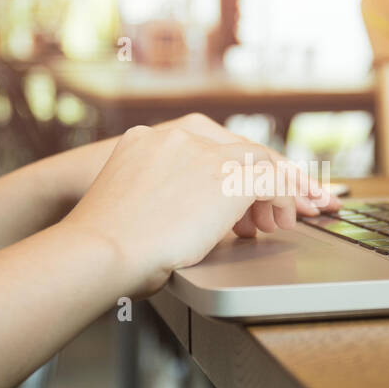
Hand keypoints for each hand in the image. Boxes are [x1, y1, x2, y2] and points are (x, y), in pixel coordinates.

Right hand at [64, 120, 338, 295]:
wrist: (100, 250)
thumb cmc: (107, 247)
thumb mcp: (134, 205)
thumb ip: (163, 198)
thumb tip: (189, 221)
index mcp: (151, 140)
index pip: (211, 148)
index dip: (237, 171)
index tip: (252, 191)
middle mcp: (180, 137)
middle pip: (241, 149)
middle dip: (269, 178)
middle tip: (288, 203)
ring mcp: (205, 152)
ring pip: (261, 162)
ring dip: (281, 191)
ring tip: (285, 219)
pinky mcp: (228, 174)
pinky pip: (274, 182)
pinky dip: (286, 200)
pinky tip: (284, 220)